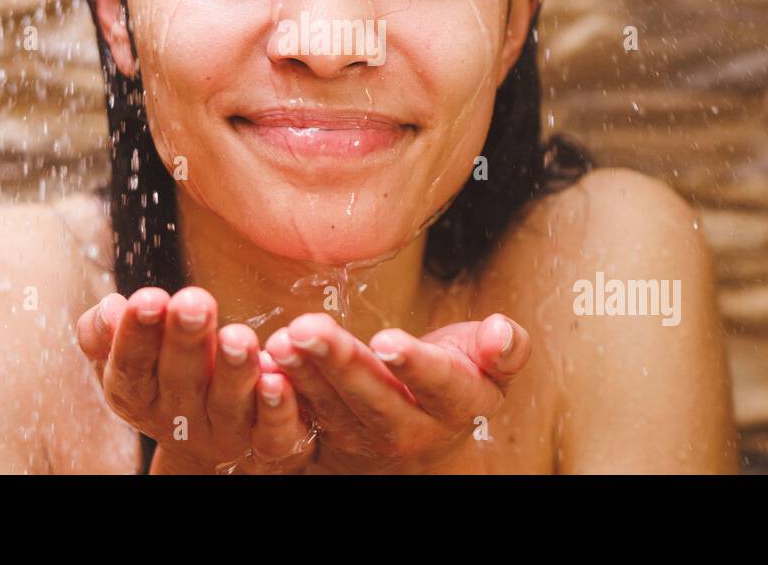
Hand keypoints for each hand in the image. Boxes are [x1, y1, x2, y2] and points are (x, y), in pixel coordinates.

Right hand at [77, 286, 316, 473]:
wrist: (209, 454)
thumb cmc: (167, 382)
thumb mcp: (129, 361)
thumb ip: (109, 333)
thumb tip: (111, 306)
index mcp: (139, 395)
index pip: (131, 366)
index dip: (137, 335)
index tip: (148, 298)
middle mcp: (179, 418)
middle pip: (180, 381)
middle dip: (186, 341)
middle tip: (194, 301)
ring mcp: (224, 434)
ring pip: (228, 405)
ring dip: (234, 371)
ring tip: (238, 336)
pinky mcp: (267, 446)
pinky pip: (272, 433)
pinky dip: (276, 408)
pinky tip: (277, 379)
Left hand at [263, 312, 530, 472]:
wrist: (425, 425)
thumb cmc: (458, 375)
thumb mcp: (487, 363)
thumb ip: (504, 350)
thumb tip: (504, 331)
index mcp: (458, 404)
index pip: (440, 385)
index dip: (416, 365)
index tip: (389, 341)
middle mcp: (412, 429)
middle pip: (375, 398)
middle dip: (340, 363)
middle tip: (309, 329)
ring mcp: (368, 438)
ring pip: (333, 408)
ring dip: (304, 375)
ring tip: (282, 340)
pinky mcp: (332, 439)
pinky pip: (304, 418)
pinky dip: (282, 392)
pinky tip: (263, 363)